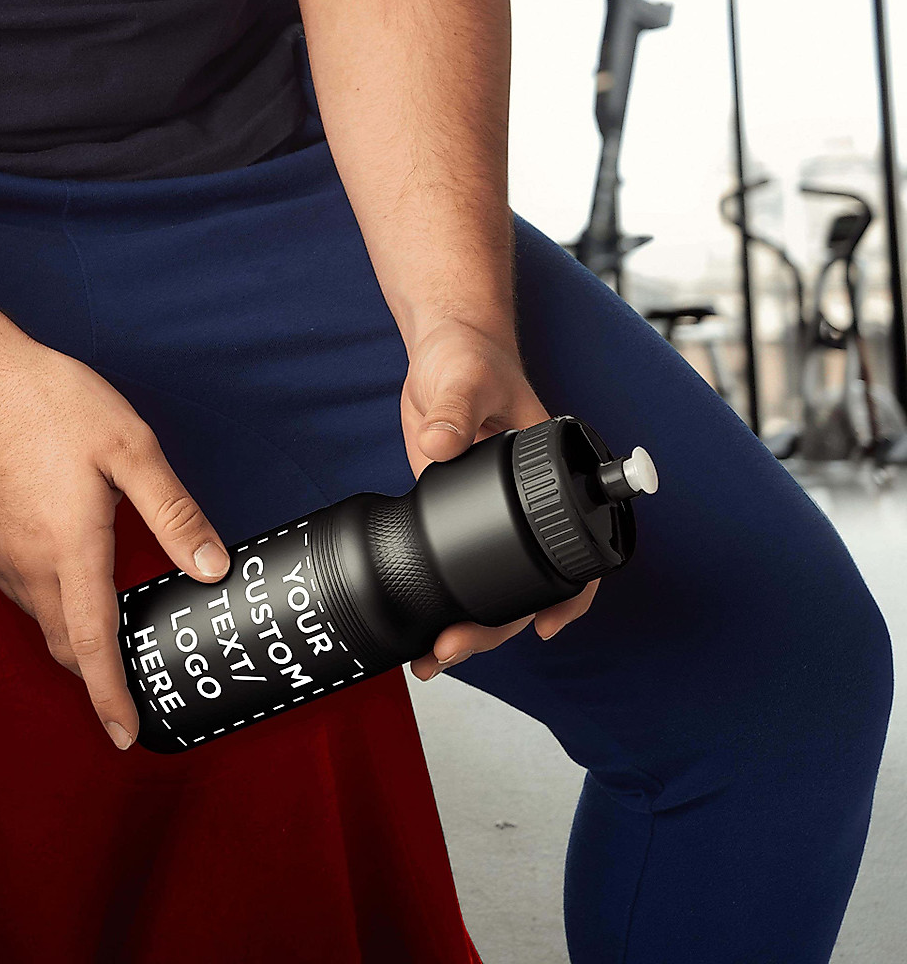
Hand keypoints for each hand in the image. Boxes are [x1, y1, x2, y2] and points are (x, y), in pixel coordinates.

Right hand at [0, 324, 231, 749]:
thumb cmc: (51, 402)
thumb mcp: (131, 449)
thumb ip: (173, 514)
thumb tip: (211, 568)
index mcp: (69, 549)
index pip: (92, 645)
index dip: (110, 695)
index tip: (126, 736)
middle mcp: (25, 564)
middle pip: (61, 641)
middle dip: (93, 670)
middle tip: (129, 679)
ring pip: (36, 616)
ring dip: (70, 633)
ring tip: (107, 622)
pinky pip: (17, 587)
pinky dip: (48, 599)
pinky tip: (69, 569)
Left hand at [399, 317, 598, 680]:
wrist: (442, 345)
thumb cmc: (470, 353)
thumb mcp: (465, 380)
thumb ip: (454, 411)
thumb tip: (440, 443)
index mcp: (553, 470)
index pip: (580, 539)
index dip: (572, 592)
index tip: (546, 625)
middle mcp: (527, 498)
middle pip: (527, 578)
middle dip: (497, 623)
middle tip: (456, 647)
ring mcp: (489, 506)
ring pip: (492, 580)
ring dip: (471, 621)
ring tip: (435, 657)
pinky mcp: (453, 505)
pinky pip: (457, 559)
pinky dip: (444, 593)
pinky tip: (423, 624)